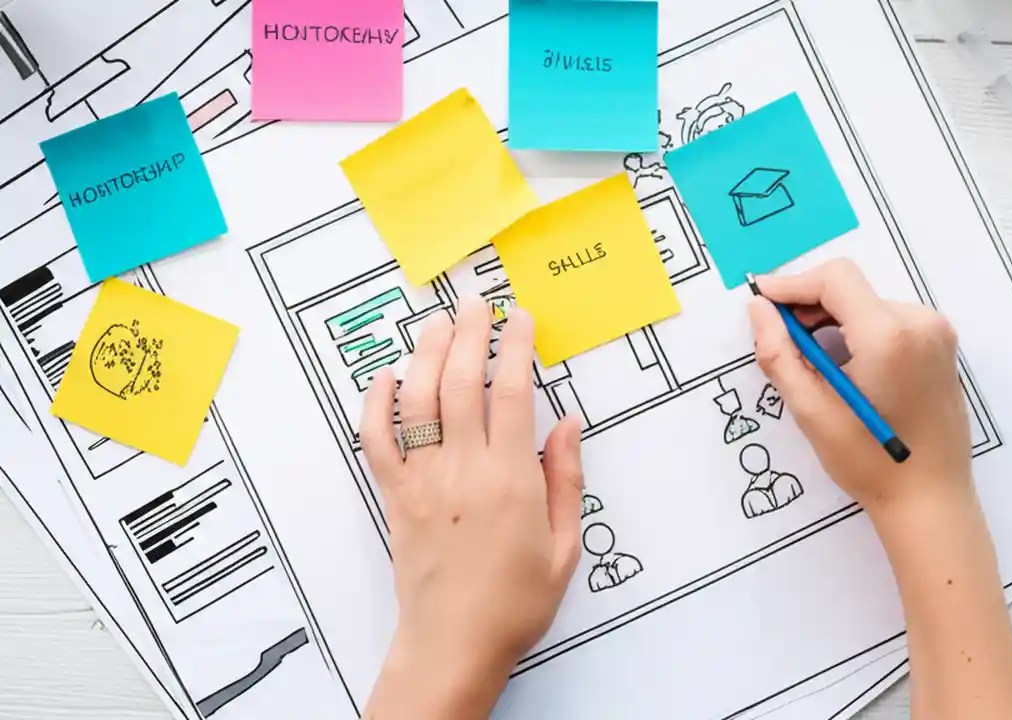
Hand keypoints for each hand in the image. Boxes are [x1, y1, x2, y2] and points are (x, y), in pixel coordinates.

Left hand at [360, 296, 582, 719]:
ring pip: (419, 400)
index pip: (513, 393)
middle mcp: (465, 471)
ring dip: (426, 353)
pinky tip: (386, 376)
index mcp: (512, 480)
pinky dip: (376, 404)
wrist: (454, 645)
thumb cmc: (513, 603)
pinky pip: (376, 440)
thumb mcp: (563, 546)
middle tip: (475, 304)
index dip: (516, 347)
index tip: (519, 319)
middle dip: (470, 334)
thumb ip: (565, 480)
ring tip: (436, 322)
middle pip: (462, 382)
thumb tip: (567, 424)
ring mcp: (424, 481)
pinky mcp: (395, 497)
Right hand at [747, 259, 971, 517]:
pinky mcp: (940, 346)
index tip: (761, 300)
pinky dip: (859, 331)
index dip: (792, 284)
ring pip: (868, 304)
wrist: (930, 500)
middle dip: (810, 306)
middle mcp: (920, 322)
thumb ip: (779, 353)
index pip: (835, 280)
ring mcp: (936, 333)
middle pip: (851, 290)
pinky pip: (889, 320)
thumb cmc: (870, 463)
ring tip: (812, 362)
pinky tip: (844, 367)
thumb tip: (758, 308)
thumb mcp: (813, 411)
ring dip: (834, 320)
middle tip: (781, 339)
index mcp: (890, 335)